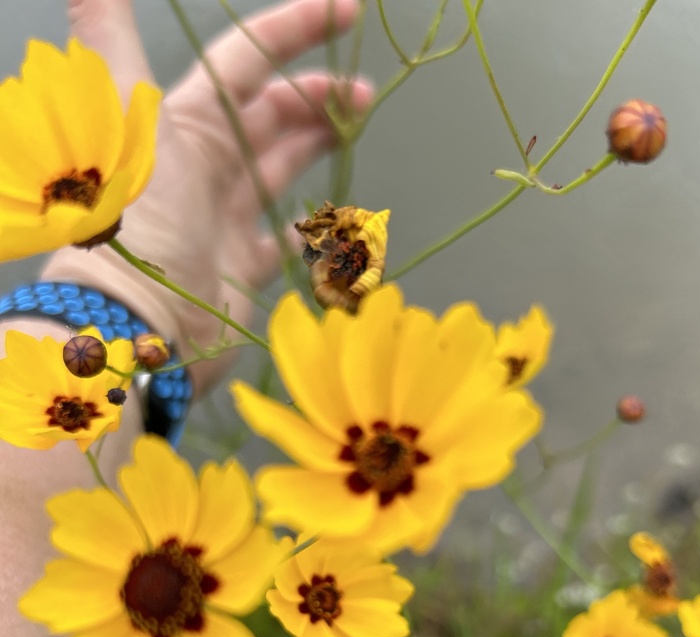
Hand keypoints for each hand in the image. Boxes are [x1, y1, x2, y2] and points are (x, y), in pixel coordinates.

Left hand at [44, 0, 372, 391]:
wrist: (139, 317)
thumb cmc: (136, 216)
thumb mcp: (120, 115)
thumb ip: (108, 37)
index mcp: (183, 123)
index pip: (245, 62)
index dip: (293, 31)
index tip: (345, 12)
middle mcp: (206, 165)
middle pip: (271, 114)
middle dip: (317, 94)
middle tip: (364, 96)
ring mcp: (227, 216)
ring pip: (282, 165)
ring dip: (319, 142)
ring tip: (357, 129)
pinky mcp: (244, 266)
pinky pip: (287, 235)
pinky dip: (314, 221)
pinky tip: (337, 209)